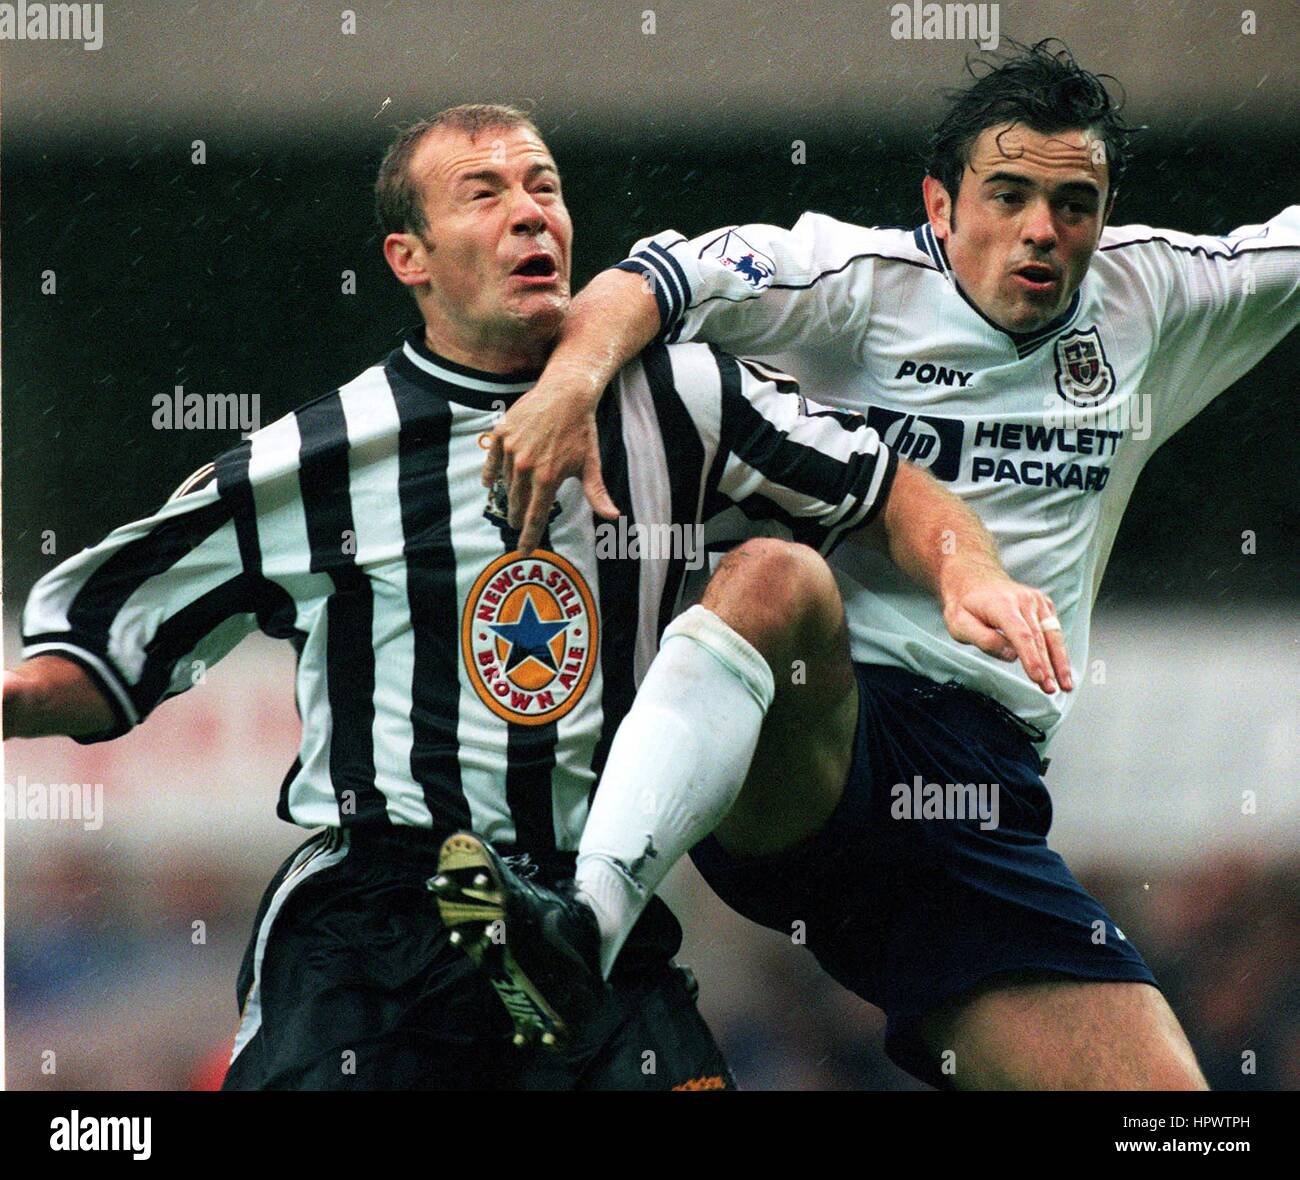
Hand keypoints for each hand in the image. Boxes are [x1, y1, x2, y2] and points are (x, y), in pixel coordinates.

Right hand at [483, 377, 619, 554]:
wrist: (566, 393)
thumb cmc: (581, 430)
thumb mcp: (590, 464)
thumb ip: (597, 493)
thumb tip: (613, 517)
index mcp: (548, 478)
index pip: (535, 517)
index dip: (529, 537)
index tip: (524, 552)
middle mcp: (526, 467)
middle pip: (517, 503)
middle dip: (517, 518)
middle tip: (516, 526)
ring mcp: (511, 450)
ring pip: (505, 483)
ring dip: (508, 495)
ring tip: (510, 502)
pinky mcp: (501, 435)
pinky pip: (491, 462)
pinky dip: (490, 474)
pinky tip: (489, 484)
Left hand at [940, 568, 1072, 694]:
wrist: (973, 579)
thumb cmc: (965, 605)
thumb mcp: (959, 624)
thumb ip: (984, 640)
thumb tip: (1011, 654)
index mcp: (1002, 605)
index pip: (1021, 635)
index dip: (1032, 658)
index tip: (1038, 678)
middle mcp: (1024, 600)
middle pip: (1040, 638)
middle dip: (1048, 667)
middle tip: (1052, 689)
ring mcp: (1036, 601)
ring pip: (1052, 634)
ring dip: (1060, 661)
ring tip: (1065, 684)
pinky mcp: (1043, 605)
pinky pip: (1053, 629)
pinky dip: (1058, 649)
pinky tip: (1061, 669)